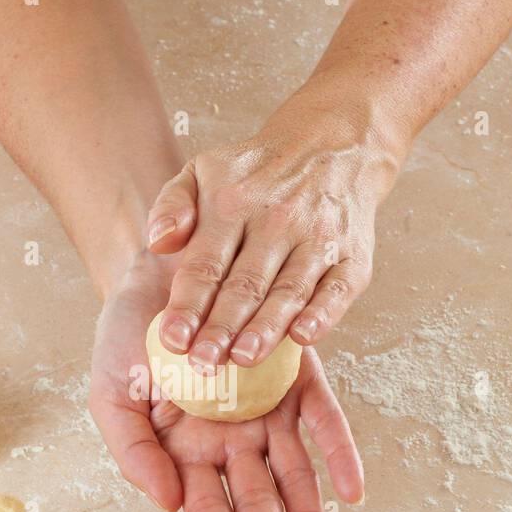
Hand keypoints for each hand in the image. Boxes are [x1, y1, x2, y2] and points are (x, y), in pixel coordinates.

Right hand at [90, 266, 364, 511]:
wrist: (162, 269)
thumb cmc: (129, 338)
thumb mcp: (112, 394)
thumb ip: (133, 450)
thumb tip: (167, 504)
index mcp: (184, 453)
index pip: (205, 509)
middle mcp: (231, 441)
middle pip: (254, 499)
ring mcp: (268, 412)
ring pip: (294, 473)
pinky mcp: (298, 378)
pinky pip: (323, 420)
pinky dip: (339, 454)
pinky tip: (353, 490)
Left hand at [144, 109, 399, 373]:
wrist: (334, 147)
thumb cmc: (256, 173)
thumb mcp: (202, 171)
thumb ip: (172, 206)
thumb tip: (159, 242)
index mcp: (232, 203)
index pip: (205, 263)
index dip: (188, 305)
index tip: (172, 340)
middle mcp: (276, 220)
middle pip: (245, 284)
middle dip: (222, 327)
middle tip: (203, 364)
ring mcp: (317, 238)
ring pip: (289, 291)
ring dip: (266, 328)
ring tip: (243, 359)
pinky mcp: (352, 256)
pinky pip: (337, 290)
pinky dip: (323, 314)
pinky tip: (303, 337)